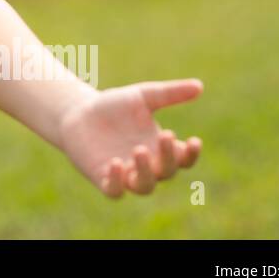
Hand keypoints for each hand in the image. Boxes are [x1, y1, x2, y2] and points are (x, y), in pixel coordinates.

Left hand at [58, 79, 203, 197]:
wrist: (78, 112)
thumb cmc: (114, 106)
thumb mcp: (142, 96)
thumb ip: (170, 93)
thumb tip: (200, 86)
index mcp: (159, 148)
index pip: (184, 159)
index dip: (191, 154)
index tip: (194, 140)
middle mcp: (146, 165)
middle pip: (166, 172)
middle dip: (168, 156)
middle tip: (165, 134)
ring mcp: (125, 174)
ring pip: (144, 186)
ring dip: (145, 172)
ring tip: (139, 150)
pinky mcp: (103, 178)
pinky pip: (114, 191)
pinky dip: (117, 182)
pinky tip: (115, 163)